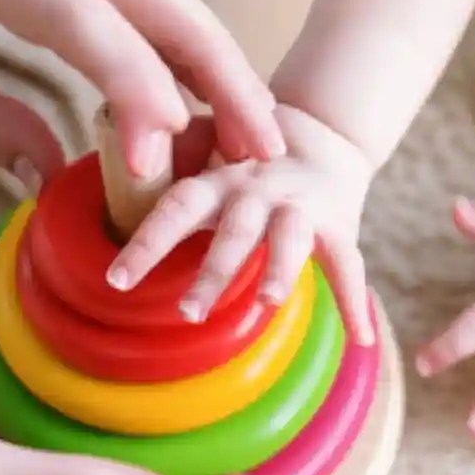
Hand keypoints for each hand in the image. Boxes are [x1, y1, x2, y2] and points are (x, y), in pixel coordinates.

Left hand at [106, 104, 374, 344]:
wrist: (323, 136)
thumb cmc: (244, 164)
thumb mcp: (207, 165)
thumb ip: (170, 182)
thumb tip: (114, 191)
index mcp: (217, 181)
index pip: (176, 207)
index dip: (147, 242)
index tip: (117, 281)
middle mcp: (257, 191)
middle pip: (235, 230)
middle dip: (214, 270)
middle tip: (188, 312)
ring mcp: (300, 207)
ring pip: (289, 238)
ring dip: (279, 270)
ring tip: (268, 304)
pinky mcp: (338, 225)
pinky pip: (348, 262)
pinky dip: (354, 300)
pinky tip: (360, 338)